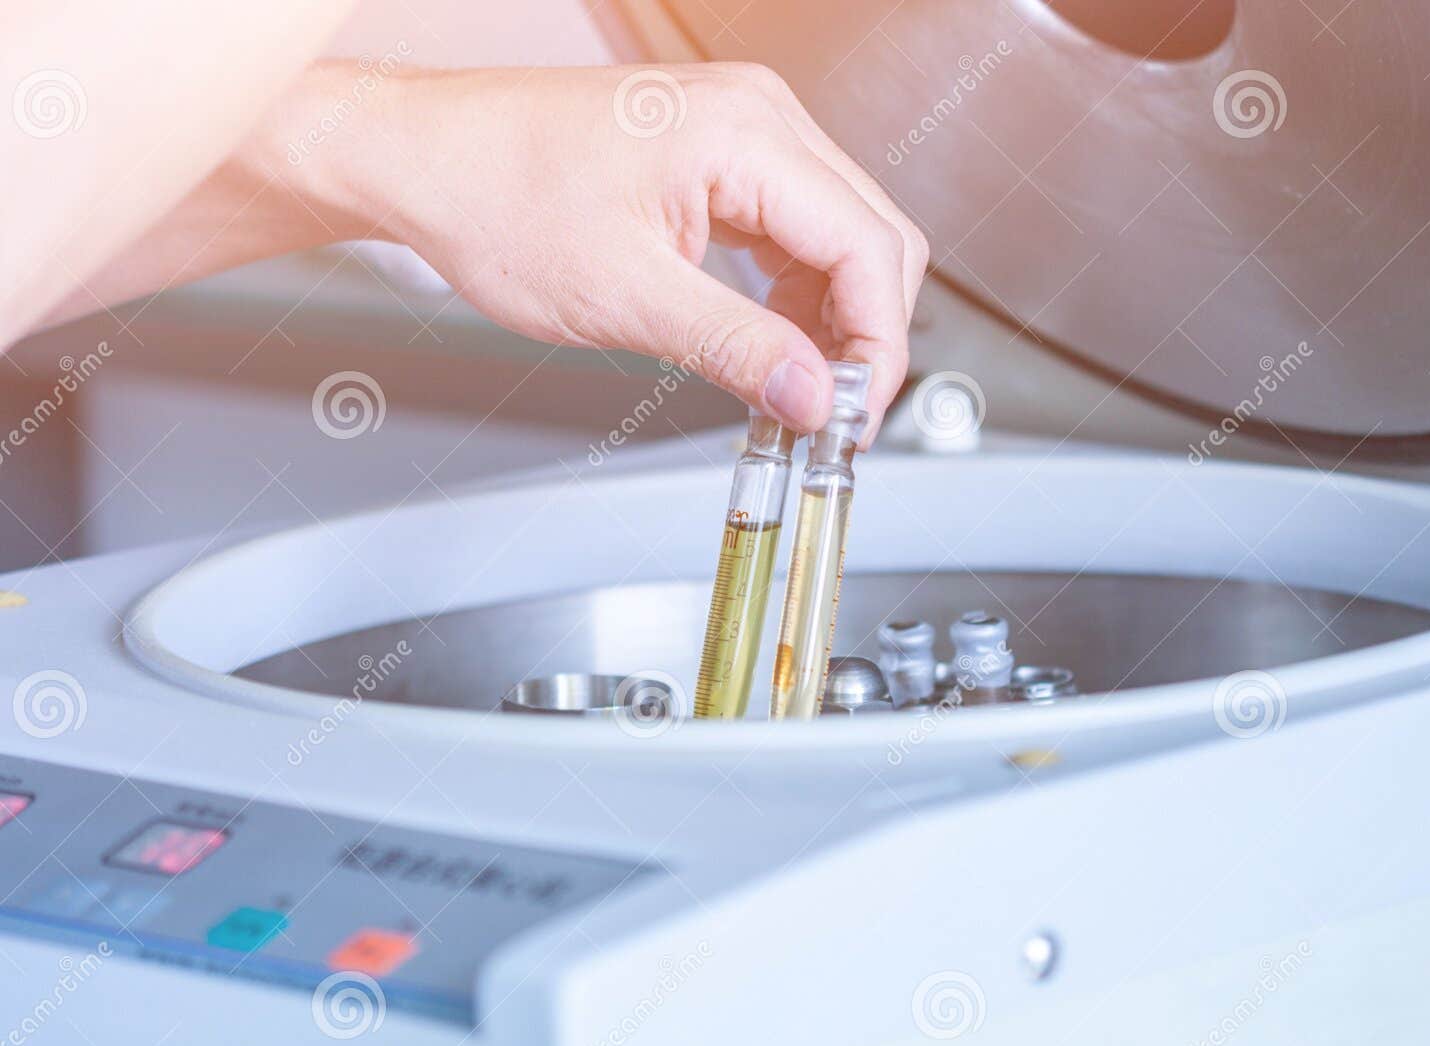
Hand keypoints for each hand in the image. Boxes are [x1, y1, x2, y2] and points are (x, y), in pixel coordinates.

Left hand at [304, 63, 928, 440]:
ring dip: (833, 318)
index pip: (868, 246)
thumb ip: (737, 349)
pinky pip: (794, 226)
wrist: (426, 158)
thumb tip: (812, 399)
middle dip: (864, 335)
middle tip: (830, 416)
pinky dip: (796, 294)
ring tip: (795, 390)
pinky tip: (771, 343)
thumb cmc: (496, 198)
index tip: (852, 417)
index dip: (876, 346)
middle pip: (872, 236)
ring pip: (840, 234)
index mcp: (746, 134)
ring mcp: (742, 130)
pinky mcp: (720, 155)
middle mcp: (758, 117)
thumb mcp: (625, 297)